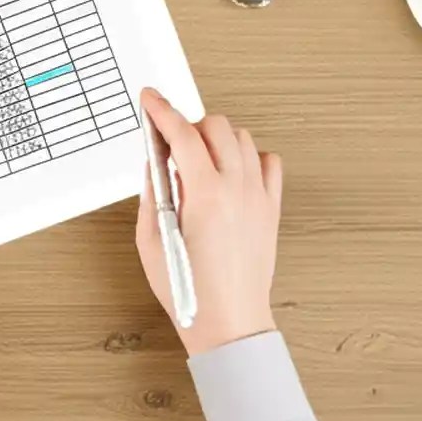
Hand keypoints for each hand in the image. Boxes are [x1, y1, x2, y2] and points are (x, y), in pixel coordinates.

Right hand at [135, 88, 282, 355]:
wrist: (228, 321)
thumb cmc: (189, 289)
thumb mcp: (151, 238)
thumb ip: (152, 191)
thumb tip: (153, 160)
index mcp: (205, 194)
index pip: (182, 133)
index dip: (162, 110)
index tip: (150, 98)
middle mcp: (237, 189)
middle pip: (216, 126)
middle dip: (188, 126)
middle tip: (170, 146)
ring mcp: (258, 197)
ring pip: (242, 138)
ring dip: (217, 140)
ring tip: (198, 163)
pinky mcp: (271, 209)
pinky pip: (268, 162)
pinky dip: (249, 157)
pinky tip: (231, 173)